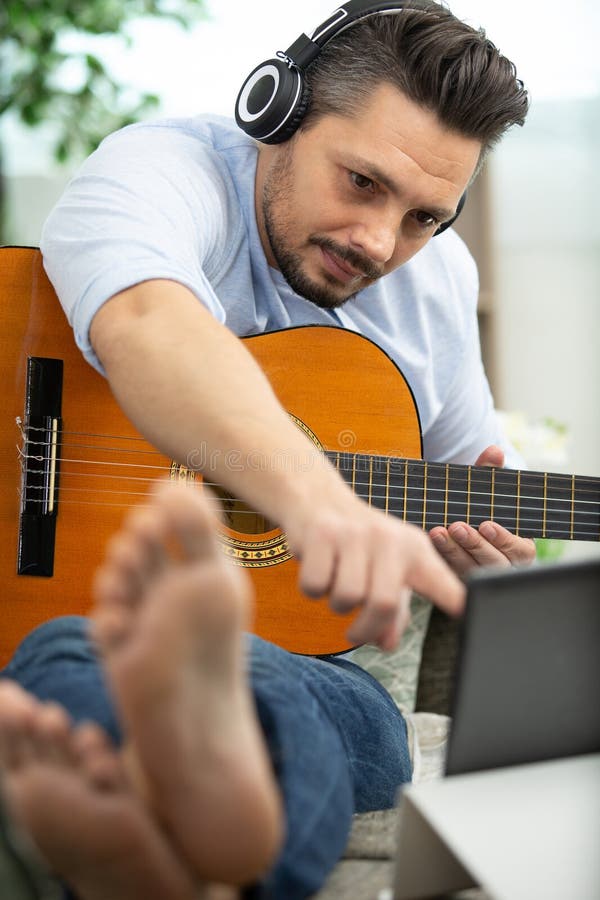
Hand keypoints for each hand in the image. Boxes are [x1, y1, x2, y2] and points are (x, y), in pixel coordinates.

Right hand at [282, 487, 464, 651]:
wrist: (319, 499)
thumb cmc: (360, 546)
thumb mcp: (386, 572)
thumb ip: (394, 611)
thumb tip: (386, 644)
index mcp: (416, 551)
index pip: (442, 581)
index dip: (457, 599)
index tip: (474, 614)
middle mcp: (390, 540)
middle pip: (384, 604)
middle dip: (365, 630)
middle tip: (355, 634)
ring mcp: (355, 534)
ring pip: (345, 598)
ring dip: (336, 604)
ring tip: (336, 582)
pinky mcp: (322, 534)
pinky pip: (314, 586)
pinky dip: (312, 589)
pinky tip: (317, 567)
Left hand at [429, 444, 535, 575]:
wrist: (456, 517)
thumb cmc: (479, 505)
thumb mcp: (485, 488)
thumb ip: (490, 470)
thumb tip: (495, 451)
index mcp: (519, 547)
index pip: (519, 550)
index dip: (504, 539)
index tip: (486, 525)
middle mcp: (502, 564)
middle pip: (494, 563)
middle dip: (474, 545)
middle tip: (457, 526)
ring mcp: (478, 572)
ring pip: (470, 570)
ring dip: (453, 551)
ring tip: (437, 532)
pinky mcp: (456, 577)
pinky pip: (449, 572)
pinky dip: (439, 557)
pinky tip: (429, 541)